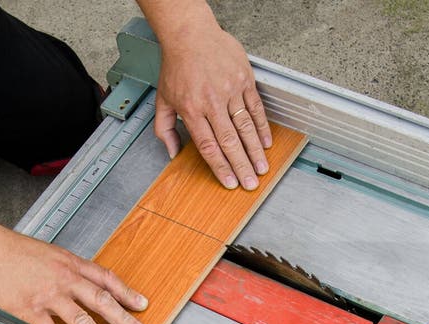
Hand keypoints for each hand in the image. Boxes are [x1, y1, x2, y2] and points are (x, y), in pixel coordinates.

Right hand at [0, 231, 147, 323]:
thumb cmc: (14, 251)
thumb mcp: (50, 254)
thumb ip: (68, 269)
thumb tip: (82, 281)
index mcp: (71, 264)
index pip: (106, 279)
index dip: (126, 293)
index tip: (142, 305)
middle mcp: (65, 279)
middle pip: (102, 300)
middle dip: (124, 319)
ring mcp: (49, 295)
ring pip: (82, 319)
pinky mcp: (31, 308)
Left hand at [154, 19, 271, 189]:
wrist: (189, 33)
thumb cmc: (177, 65)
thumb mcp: (163, 99)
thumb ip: (165, 129)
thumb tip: (171, 153)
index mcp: (192, 109)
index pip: (209, 146)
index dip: (221, 167)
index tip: (230, 182)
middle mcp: (212, 101)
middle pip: (229, 141)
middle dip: (242, 165)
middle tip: (251, 184)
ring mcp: (230, 89)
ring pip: (245, 126)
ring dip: (255, 150)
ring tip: (261, 168)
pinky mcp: (243, 79)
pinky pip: (255, 107)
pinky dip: (262, 126)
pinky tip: (266, 142)